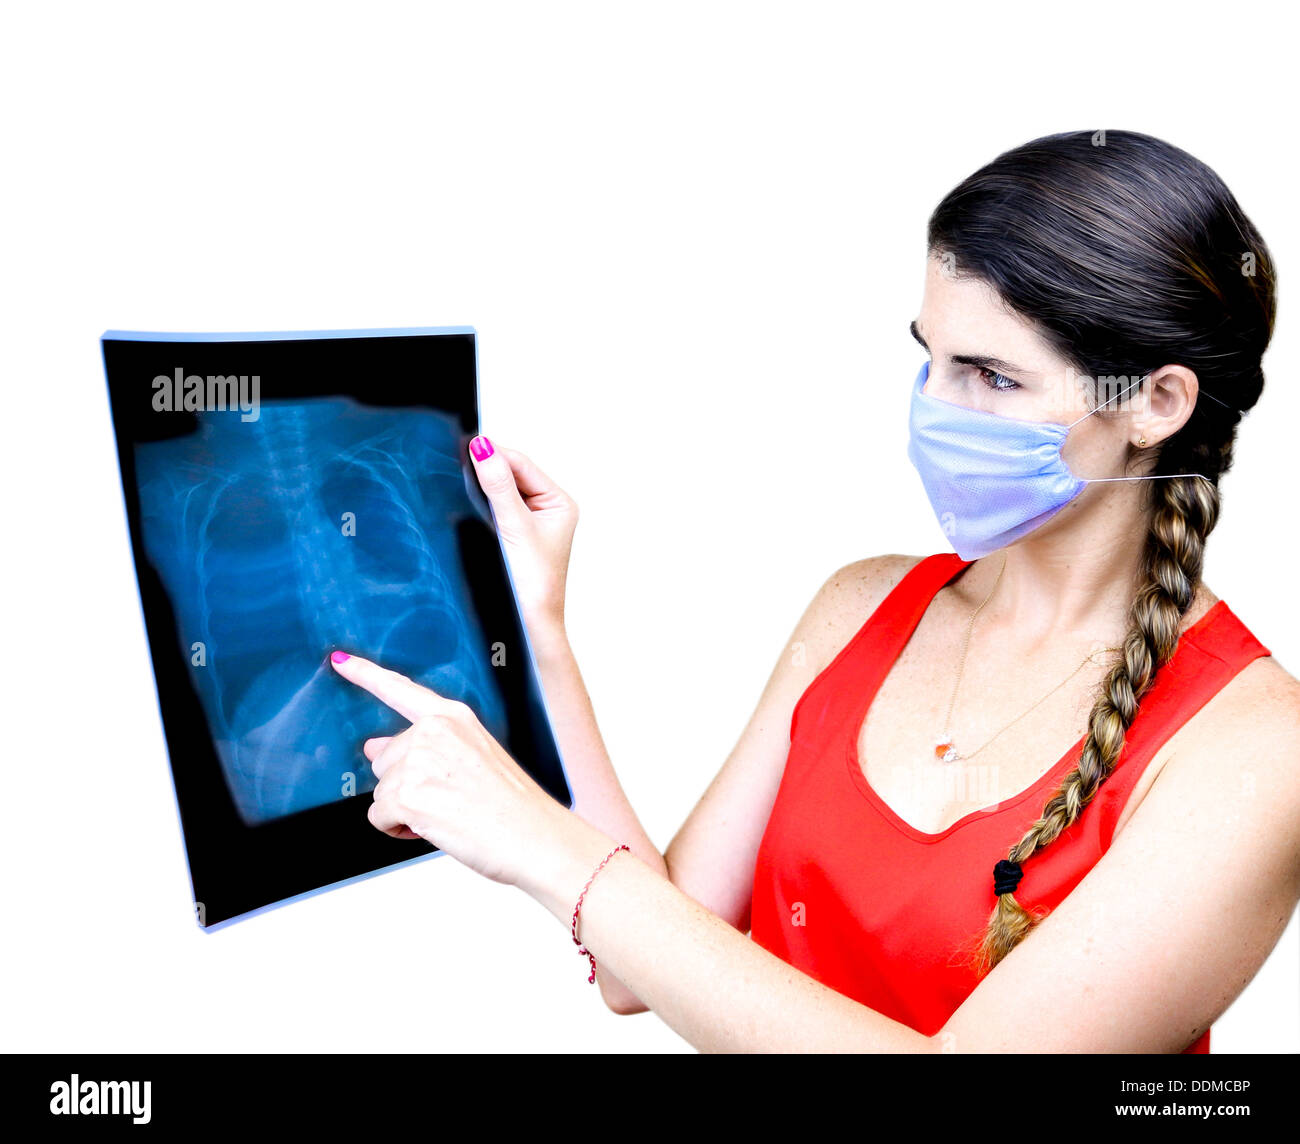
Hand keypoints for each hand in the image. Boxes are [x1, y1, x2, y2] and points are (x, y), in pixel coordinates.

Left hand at [330, 650, 577, 887]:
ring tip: (448, 816)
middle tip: (448, 801)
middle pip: (384, 759)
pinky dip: (398, 830)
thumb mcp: (472, 759)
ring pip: (380, 791)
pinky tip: (433, 829)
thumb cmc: (513, 805)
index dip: (365, 674)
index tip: (339, 661)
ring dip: (404, 811)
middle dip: (404, 786)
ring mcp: (418, 761)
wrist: (534, 836)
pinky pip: (379, 817)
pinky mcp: (406, 795)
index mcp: (453, 717)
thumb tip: (374, 746)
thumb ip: (422, 747)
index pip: (399, 689)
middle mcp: (432, 731)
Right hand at [467, 437, 577, 638]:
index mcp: (559, 503)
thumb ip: (498, 487)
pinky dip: (479, 504)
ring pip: (500, 491)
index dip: (495, 453)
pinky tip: (464, 504)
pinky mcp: (513, 537)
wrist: (528, 625)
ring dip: (482, 487)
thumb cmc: (532, 583)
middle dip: (487, 469)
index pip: (522, 464)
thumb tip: (483, 448)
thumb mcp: (514, 527)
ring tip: (458, 481)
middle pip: (511, 475)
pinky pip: (494, 509)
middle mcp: (548, 510)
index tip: (466, 444)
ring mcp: (530, 523)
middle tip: (456, 461)